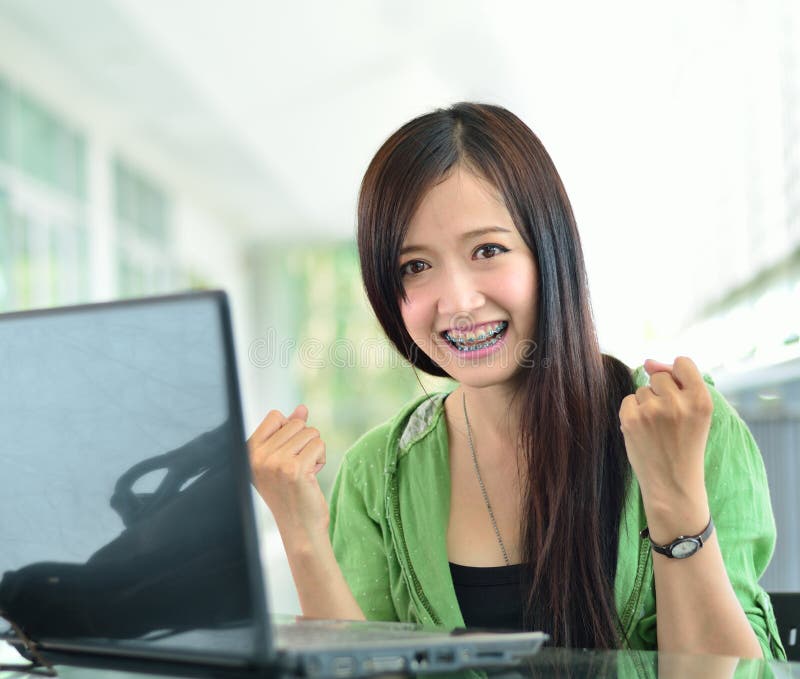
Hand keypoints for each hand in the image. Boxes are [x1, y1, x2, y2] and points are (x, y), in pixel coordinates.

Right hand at [248, 405, 329, 551]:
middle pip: (296, 423)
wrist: (299, 529)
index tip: (287, 454)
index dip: (289, 430)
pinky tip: (311, 477)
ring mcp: (275, 462)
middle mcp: (258, 456)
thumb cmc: (291, 494)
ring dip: (314, 451)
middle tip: (297, 468)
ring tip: (304, 473)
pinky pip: (319, 444)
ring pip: (311, 432)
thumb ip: (289, 431)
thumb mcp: (282, 459)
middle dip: (304, 442)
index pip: (275, 416)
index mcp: (249, 452)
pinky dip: (321, 459)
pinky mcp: (295, 469)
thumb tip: (301, 408)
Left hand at [619, 357, 713, 540]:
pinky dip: (633, 412)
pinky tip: (644, 431)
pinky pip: (628, 400)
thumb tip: (648, 362)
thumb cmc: (686, 445)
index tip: (678, 392)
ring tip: (658, 428)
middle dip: (661, 392)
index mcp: (701, 400)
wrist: (673, 484)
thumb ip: (677, 382)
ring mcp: (652, 411)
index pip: (683, 362)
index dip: (677, 375)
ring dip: (647, 404)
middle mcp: (677, 403)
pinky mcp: (631, 419)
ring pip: (642, 389)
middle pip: (659, 376)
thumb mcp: (695, 414)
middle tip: (669, 419)